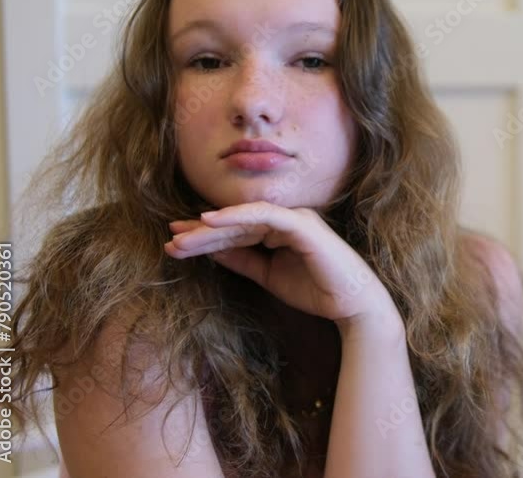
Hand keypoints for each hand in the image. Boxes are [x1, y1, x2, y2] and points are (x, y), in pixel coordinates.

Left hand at [164, 202, 398, 325]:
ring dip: (210, 230)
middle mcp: (287, 219)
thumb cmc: (316, 291)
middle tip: (171, 239)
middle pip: (236, 224)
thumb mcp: (269, 276)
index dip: (206, 237)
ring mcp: (295, 219)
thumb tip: (211, 251)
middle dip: (201, 233)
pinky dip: (236, 216)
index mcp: (281, 229)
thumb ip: (243, 261)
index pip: (237, 231)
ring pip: (244, 219)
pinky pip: (263, 216)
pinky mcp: (302, 224)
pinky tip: (210, 220)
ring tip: (180, 240)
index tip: (176, 243)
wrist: (351, 306)